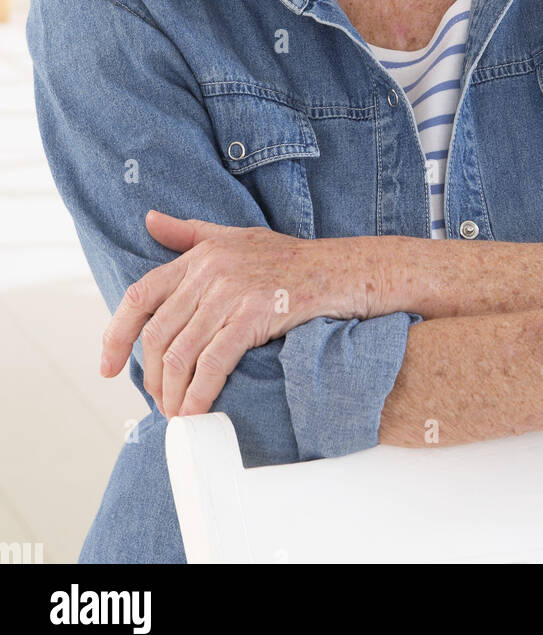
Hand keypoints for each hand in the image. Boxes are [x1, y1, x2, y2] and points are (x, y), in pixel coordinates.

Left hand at [100, 212, 388, 418]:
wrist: (341, 270)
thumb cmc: (290, 259)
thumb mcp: (235, 237)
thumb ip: (189, 233)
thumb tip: (149, 220)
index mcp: (199, 255)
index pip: (140, 295)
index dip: (117, 334)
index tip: (108, 366)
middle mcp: (209, 270)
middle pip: (157, 332)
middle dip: (151, 376)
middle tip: (157, 402)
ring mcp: (231, 291)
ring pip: (181, 352)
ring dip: (172, 392)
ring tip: (176, 414)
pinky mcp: (254, 314)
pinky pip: (213, 362)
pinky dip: (199, 393)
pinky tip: (197, 411)